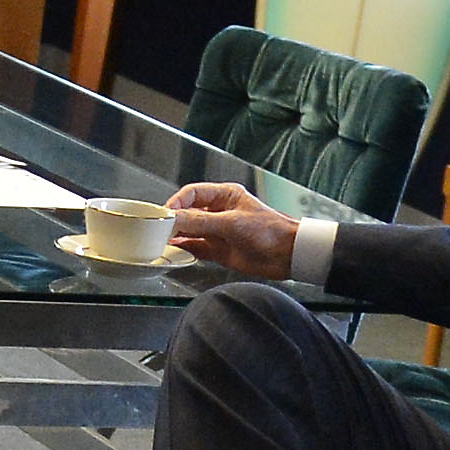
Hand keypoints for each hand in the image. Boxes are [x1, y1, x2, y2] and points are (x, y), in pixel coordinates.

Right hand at [168, 181, 295, 279]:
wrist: (288, 256)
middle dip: (173, 220)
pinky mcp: (218, 250)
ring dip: (177, 236)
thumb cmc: (270, 231)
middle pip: (187, 212)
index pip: (192, 193)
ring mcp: (217, 232)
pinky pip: (195, 248)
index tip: (165, 213)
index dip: (176, 202)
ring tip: (163, 242)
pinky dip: (185, 250)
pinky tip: (176, 252)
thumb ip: (201, 222)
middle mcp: (219, 212)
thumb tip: (175, 219)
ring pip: (189, 231)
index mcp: (225, 196)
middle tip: (160, 229)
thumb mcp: (232, 223)